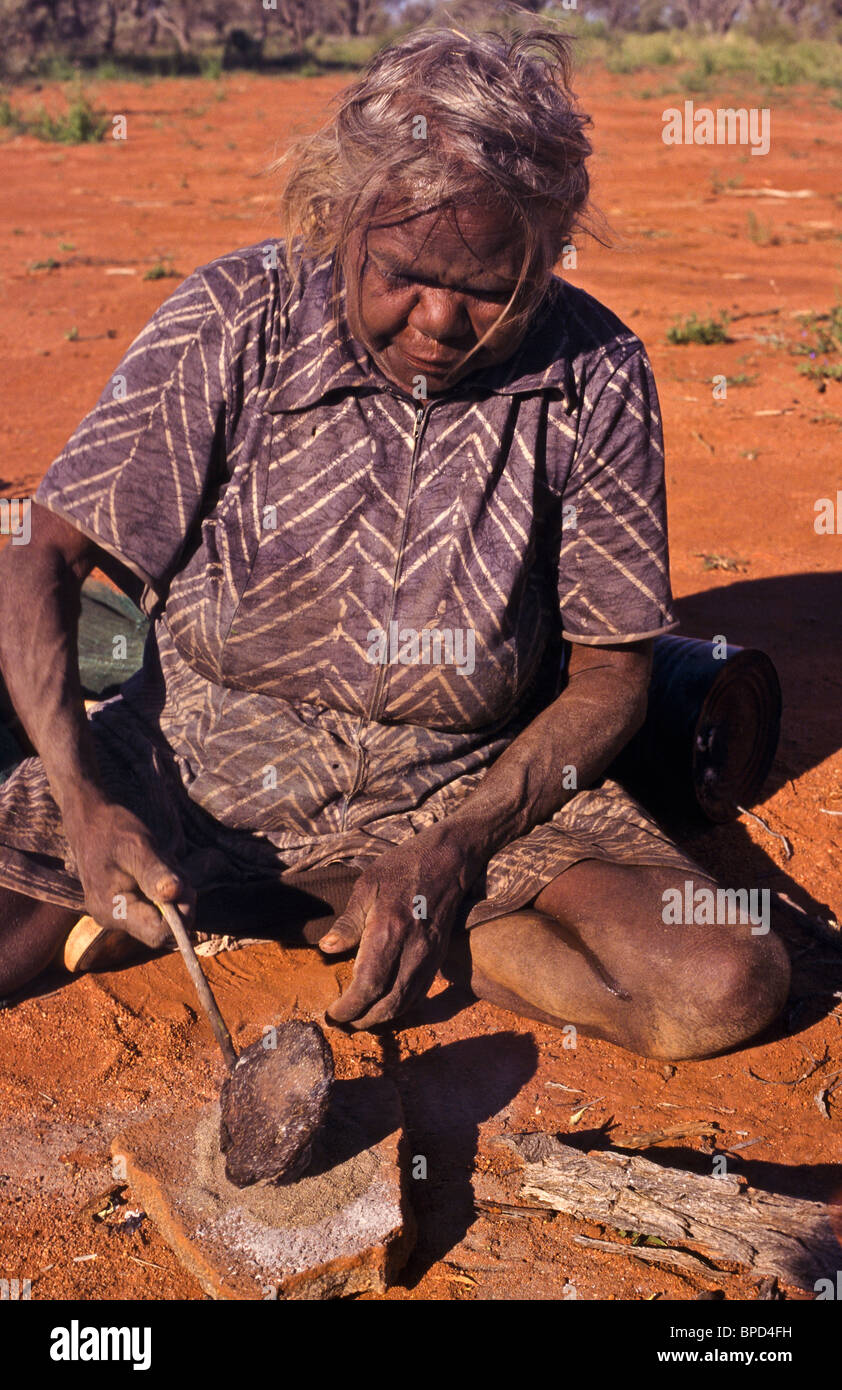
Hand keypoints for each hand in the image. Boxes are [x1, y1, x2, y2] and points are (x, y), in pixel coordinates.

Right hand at [66, 797, 193, 947]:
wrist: (90, 822)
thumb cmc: (112, 831)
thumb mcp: (138, 847)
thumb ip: (155, 872)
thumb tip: (173, 893)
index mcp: (113, 910)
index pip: (158, 934)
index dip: (180, 917)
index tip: (186, 888)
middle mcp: (112, 919)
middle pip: (161, 927)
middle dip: (177, 902)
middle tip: (174, 869)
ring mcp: (117, 914)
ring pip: (160, 916)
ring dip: (171, 893)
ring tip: (162, 864)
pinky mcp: (123, 907)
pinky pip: (153, 907)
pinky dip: (162, 891)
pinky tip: (155, 870)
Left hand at [319, 832, 469, 1029]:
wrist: (447, 859)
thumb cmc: (402, 867)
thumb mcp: (367, 885)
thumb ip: (348, 922)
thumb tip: (327, 949)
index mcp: (389, 932)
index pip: (367, 987)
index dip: (348, 1009)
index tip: (331, 1014)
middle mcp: (413, 950)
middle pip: (388, 1004)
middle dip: (362, 1020)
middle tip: (341, 1022)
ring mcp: (430, 956)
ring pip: (406, 1004)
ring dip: (381, 1018)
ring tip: (359, 1018)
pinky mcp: (438, 956)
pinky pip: (419, 993)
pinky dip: (400, 1007)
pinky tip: (384, 1004)